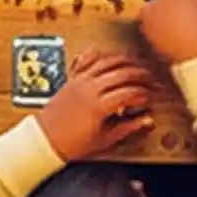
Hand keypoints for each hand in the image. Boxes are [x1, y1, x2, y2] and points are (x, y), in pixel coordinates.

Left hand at [36, 50, 154, 160]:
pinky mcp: (73, 78)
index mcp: (99, 106)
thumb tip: (146, 120)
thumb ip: (127, 127)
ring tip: (137, 64)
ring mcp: (80, 81)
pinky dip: (98, 54)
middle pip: (122, 73)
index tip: (151, 97)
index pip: (129, 93)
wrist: (45, 139)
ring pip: (107, 61)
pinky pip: (87, 60)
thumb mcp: (104, 139)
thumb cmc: (72, 143)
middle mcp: (90, 89)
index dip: (144, 94)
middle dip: (141, 75)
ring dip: (125, 60)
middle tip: (151, 79)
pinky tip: (107, 53)